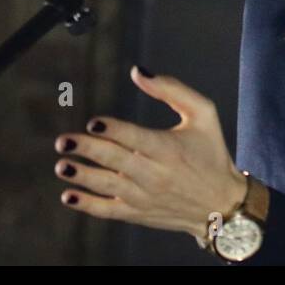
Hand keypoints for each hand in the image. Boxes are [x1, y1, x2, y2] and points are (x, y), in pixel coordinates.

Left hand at [54, 65, 248, 243]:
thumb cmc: (211, 153)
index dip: (114, 130)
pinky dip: (88, 205)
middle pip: (117, 161)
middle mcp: (156, 174)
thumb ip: (172, 89)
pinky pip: (108, 211)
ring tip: (62, 166)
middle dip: (89, 150)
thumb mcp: (204, 114)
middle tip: (64, 142)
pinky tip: (69, 195)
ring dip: (83, 176)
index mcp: (170, 149)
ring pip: (108, 186)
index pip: (136, 138)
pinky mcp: (138, 214)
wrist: (221, 205)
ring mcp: (145, 197)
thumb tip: (138, 71)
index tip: (93, 123)